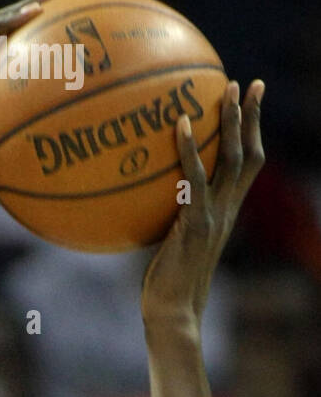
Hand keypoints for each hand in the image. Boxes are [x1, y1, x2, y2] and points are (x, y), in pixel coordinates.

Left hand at [141, 79, 264, 324]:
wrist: (172, 314)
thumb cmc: (164, 285)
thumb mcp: (170, 246)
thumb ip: (169, 221)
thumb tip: (142, 199)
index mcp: (224, 213)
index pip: (246, 166)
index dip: (253, 134)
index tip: (251, 103)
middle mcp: (226, 210)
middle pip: (248, 154)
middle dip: (251, 117)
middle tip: (249, 83)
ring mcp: (214, 217)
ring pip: (232, 160)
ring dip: (231, 123)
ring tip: (226, 90)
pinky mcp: (195, 225)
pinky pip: (195, 180)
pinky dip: (189, 151)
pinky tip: (180, 124)